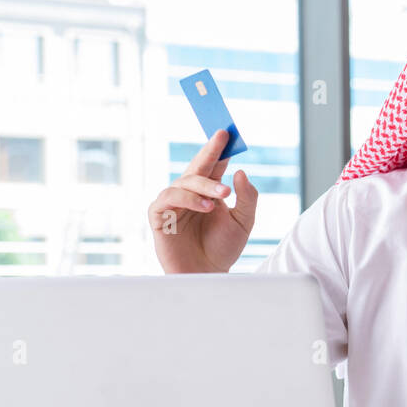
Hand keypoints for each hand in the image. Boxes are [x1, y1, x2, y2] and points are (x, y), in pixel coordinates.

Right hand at [147, 129, 257, 272]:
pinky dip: (187, 199)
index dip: (220, 147)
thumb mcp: (244, 221)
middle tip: (222, 137)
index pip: (214, 164)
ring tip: (223, 196)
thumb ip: (247, 197)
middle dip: (210, 150)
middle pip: (198, 166)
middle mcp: (190, 193)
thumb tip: (240, 172)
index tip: (228, 131)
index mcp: (209, 191)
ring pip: (184, 182)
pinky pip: (167, 199)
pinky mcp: (159, 217)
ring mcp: (173, 204)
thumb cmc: (223, 248)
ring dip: (204, 186)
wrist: (209, 275)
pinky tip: (206, 207)